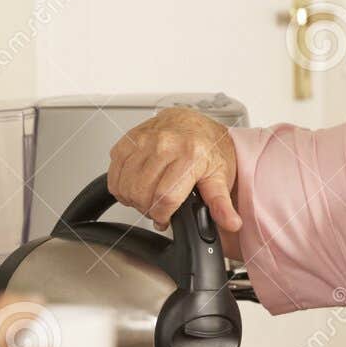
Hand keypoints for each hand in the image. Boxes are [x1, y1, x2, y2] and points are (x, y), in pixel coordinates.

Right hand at [107, 108, 242, 232]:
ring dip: (133, 199)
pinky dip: (120, 185)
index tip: (165, 218)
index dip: (162, 215)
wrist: (194, 123)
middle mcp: (165, 144)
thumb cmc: (207, 148)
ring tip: (147, 197)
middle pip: (142, 193)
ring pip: (125, 185)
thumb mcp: (220, 176)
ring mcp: (144, 140)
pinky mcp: (128, 139)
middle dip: (148, 209)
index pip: (166, 197)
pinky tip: (135, 185)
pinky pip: (114, 172)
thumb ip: (222, 203)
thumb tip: (231, 223)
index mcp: (190, 154)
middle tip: (157, 207)